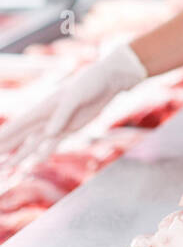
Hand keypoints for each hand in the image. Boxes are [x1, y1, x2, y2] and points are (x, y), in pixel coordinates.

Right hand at [0, 43, 147, 156]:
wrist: (109, 80)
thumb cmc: (90, 82)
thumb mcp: (76, 96)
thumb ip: (62, 114)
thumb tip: (49, 134)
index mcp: (44, 106)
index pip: (19, 124)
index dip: (5, 135)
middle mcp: (46, 117)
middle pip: (21, 135)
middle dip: (6, 146)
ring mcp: (57, 124)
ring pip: (33, 142)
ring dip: (20, 153)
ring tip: (6, 166)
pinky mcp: (70, 128)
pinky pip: (52, 144)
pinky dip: (42, 152)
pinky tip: (34, 161)